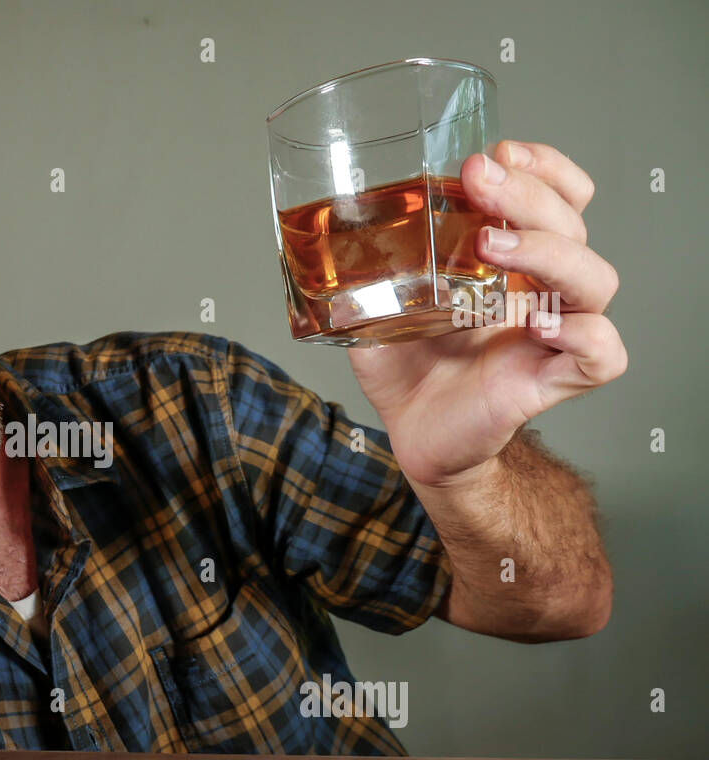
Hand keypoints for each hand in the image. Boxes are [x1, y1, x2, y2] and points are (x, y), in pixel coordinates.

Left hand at [346, 140, 626, 487]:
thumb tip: (328, 226)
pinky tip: (540, 326)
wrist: (413, 433)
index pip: (558, 195)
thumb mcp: (374, 305)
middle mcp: (539, 289)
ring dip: (549, 250)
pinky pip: (604, 354)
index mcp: (508, 261)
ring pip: (596, 279)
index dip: (544, 167)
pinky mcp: (550, 381)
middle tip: (477, 180)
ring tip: (490, 245)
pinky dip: (585, 335)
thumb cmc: (406, 367)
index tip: (499, 153)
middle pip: (571, 223)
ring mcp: (551, 334)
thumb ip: (360, 268)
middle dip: (527, 192)